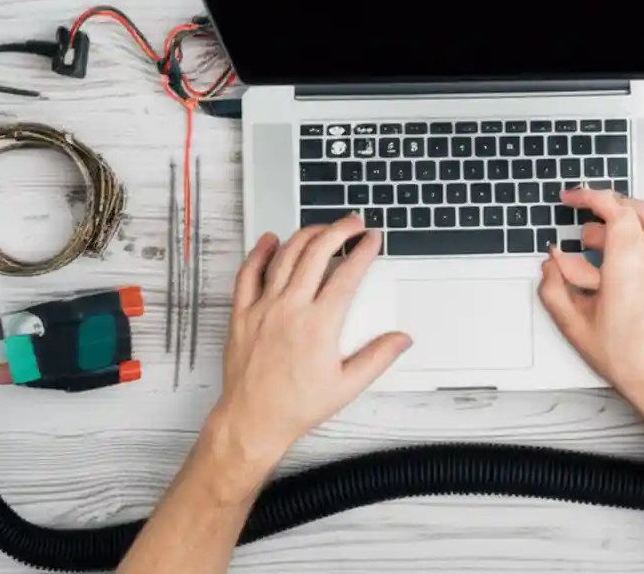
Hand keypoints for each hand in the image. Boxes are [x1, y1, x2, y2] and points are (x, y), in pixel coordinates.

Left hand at [206, 216, 411, 485]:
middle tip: (353, 224)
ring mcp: (263, 308)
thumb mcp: (347, 386)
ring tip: (323, 228)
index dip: (364, 250)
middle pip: (317, 252)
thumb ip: (378, 357)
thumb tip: (401, 338)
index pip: (348, 273)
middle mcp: (290, 309)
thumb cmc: (296, 406)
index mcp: (320, 324)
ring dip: (307, 234)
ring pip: (285, 255)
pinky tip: (270, 240)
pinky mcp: (242, 313)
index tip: (372, 240)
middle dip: (339, 230)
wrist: (253, 420)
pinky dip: (260, 252)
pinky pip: (248, 273)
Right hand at [537, 188, 643, 419]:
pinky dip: (636, 244)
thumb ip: (554, 289)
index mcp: (629, 263)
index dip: (590, 197)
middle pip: (634, 209)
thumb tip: (550, 265)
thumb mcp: (575, 326)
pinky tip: (617, 271)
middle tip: (581, 229)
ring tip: (595, 253)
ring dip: (620, 228)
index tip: (572, 198)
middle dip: (604, 211)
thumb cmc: (627, 358)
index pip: (614, 208)